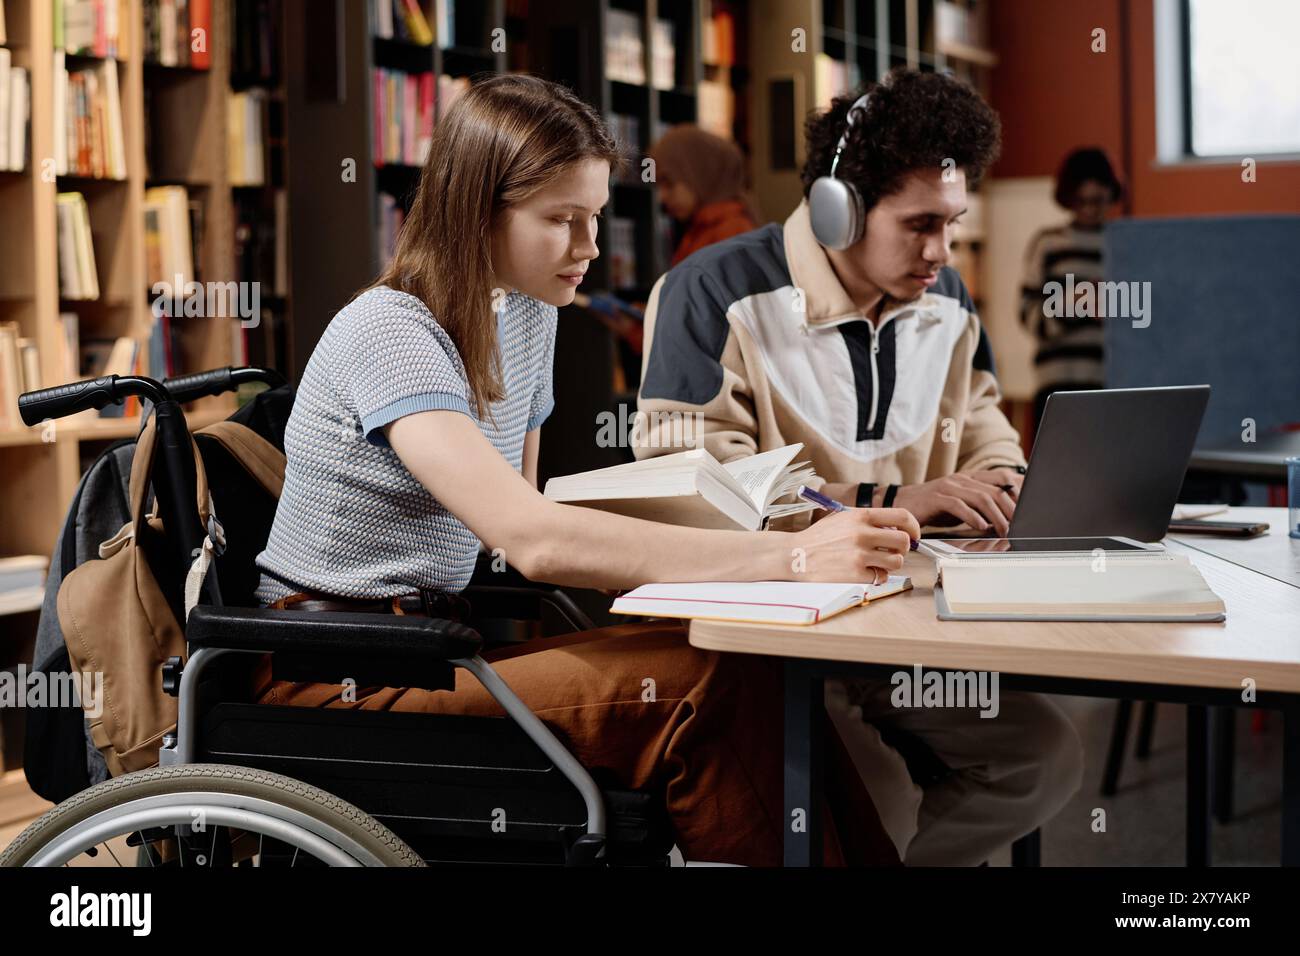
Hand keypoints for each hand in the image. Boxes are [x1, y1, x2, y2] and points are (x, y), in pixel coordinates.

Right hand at [788, 508, 919, 584]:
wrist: (795, 554)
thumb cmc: (819, 537)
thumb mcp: (842, 518)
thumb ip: (868, 520)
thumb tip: (896, 529)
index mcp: (860, 516)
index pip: (902, 517)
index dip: (914, 527)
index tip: (913, 535)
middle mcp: (862, 533)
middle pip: (904, 541)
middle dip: (903, 548)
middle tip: (893, 552)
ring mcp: (859, 554)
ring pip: (896, 561)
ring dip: (891, 564)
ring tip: (877, 562)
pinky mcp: (856, 574)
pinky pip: (881, 577)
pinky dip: (877, 576)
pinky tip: (865, 572)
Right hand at [894, 471, 1020, 536]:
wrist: (900, 504)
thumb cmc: (933, 507)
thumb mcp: (962, 504)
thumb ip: (981, 506)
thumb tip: (1007, 517)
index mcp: (970, 478)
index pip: (1003, 476)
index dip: (1021, 488)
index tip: (1034, 504)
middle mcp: (962, 479)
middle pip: (997, 487)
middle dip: (1013, 507)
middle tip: (1023, 524)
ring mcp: (949, 487)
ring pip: (982, 497)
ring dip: (997, 515)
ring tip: (1005, 530)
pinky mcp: (936, 498)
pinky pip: (959, 505)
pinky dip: (973, 517)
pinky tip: (982, 527)